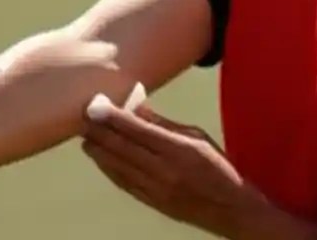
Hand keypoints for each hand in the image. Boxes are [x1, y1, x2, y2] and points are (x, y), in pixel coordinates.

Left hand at [82, 100, 269, 237]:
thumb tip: (136, 108)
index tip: (95, 105)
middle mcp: (164, 170)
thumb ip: (164, 124)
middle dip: (99, 131)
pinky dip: (108, 168)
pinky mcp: (152, 202)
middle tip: (83, 117)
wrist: (233, 211)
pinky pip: (123, 182)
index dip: (112, 117)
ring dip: (98, 150)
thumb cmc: (218, 167)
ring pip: (117, 166)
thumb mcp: (197, 138)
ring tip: (86, 136)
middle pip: (122, 147)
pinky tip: (100, 158)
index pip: (137, 130)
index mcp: (179, 150)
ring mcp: (156, 189)